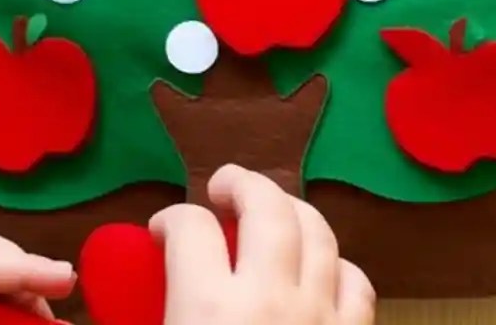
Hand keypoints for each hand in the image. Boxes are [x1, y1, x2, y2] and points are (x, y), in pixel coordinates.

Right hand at [151, 165, 374, 324]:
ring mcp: (320, 315)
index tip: (164, 227)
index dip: (173, 218)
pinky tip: (322, 268)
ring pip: (319, 234)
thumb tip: (139, 297)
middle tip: (224, 184)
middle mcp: (270, 298)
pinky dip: (338, 266)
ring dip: (294, 211)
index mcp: (208, 308)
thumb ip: (157, 309)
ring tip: (274, 210)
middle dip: (245, 184)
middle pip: (269, 210)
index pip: (192, 230)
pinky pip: (357, 284)